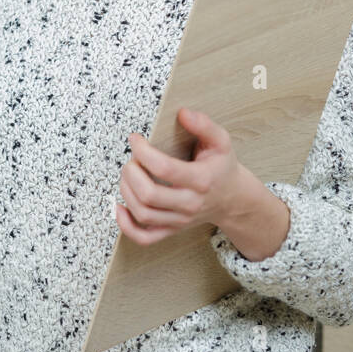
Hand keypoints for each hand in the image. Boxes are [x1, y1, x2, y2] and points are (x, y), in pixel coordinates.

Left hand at [116, 107, 248, 245]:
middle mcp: (190, 203)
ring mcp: (180, 220)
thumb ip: (204, 125)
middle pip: (149, 195)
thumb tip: (183, 113)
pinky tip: (119, 208)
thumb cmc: (221, 167)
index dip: (143, 152)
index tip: (135, 139)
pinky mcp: (171, 229)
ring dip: (126, 192)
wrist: (232, 199)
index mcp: (201, 180)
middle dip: (131, 173)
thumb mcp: (220, 141)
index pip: (164, 169)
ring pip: (143, 214)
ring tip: (128, 175)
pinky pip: (145, 237)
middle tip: (131, 159)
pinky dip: (126, 226)